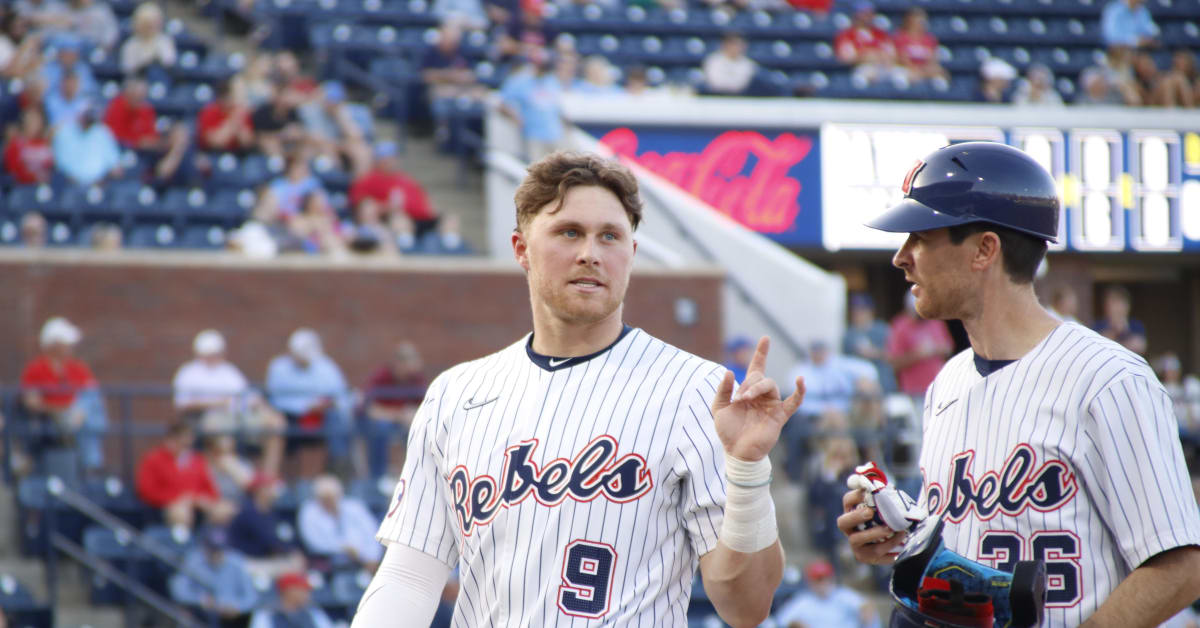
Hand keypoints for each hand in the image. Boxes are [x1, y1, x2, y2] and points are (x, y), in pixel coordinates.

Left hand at [710, 336, 803, 460]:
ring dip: (756, 388)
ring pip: (770, 385)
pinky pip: (794, 402)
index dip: (761, 353)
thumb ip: (723, 390)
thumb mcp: (718, 407)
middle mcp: (762, 396)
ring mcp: (771, 404)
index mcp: (748, 391)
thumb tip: (730, 372)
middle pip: (760, 377)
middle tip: (738, 398)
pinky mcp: (779, 416)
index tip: (765, 338)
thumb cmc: (728, 431)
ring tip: (745, 399)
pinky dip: (799, 391)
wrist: (736, 451)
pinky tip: (801, 381)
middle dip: (747, 384)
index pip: (757, 367)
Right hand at [835, 489, 906, 564]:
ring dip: (877, 534)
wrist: (891, 545)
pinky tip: (902, 544)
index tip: (867, 492)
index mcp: (851, 512)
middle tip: (869, 512)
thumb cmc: (887, 521)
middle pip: (843, 522)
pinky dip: (890, 549)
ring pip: (859, 540)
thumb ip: (883, 497)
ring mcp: (856, 545)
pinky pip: (876, 555)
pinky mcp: (865, 558)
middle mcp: (849, 529)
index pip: (847, 501)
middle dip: (856, 516)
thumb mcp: (884, 508)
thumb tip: (886, 484)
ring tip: (896, 530)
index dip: (855, 496)